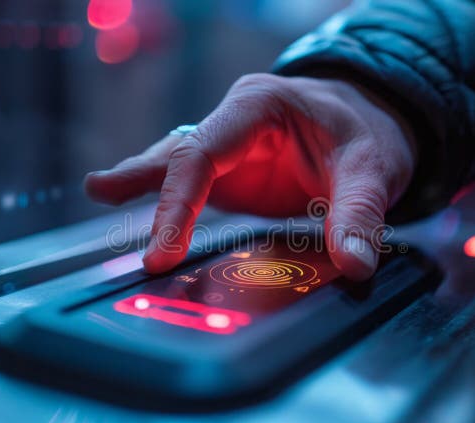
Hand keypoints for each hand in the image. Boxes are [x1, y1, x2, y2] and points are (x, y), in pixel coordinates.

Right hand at [85, 73, 416, 280]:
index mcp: (260, 106)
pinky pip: (192, 184)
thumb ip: (361, 213)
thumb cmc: (368, 130)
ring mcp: (231, 148)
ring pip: (176, 163)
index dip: (179, 202)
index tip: (164, 250)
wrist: (374, 118)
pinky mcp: (235, 173)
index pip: (203, 153)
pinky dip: (165, 200)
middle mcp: (235, 122)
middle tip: (104, 197)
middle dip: (144, 183)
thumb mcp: (374, 168)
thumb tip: (354, 265)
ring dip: (141, 182)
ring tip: (100, 190)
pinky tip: (130, 202)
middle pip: (179, 154)